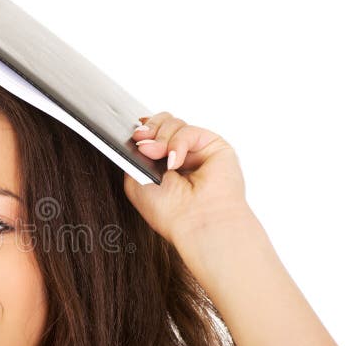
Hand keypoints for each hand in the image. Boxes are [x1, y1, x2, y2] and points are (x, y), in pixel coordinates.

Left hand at [123, 111, 255, 247]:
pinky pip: (189, 131)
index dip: (141, 130)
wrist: (196, 223)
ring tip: (159, 159)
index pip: (150, 134)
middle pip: (161, 122)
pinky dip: (178, 144)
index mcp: (160, 164)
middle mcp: (179, 155)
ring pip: (174, 123)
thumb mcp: (135, 182)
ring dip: (161, 139)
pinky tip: (175, 162)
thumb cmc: (168, 212)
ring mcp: (196, 150)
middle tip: (142, 144)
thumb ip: (133, 156)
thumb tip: (138, 135)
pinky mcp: (213, 145)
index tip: (133, 135)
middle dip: (148, 130)